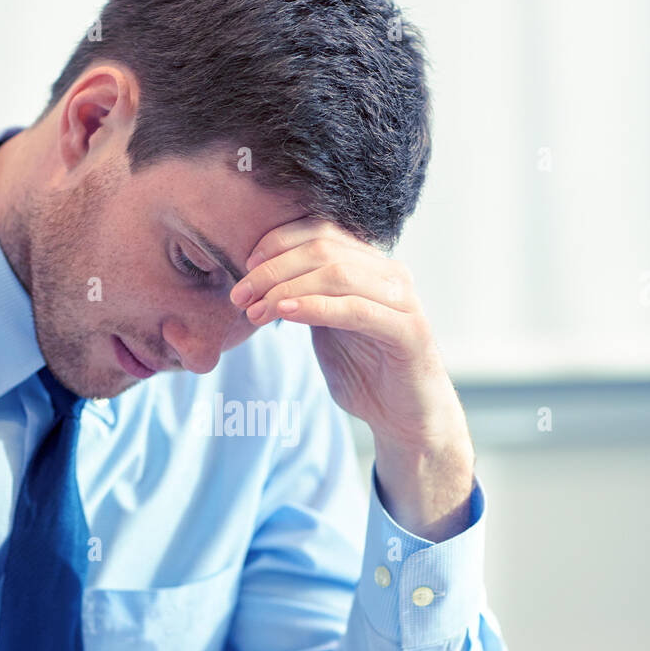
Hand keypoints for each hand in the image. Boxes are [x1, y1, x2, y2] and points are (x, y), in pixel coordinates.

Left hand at [230, 219, 474, 539]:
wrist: (405, 418)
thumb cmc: (365, 371)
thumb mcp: (326, 327)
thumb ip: (305, 297)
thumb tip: (257, 278)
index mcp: (371, 266)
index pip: (320, 231)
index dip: (277, 242)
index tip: (244, 266)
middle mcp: (390, 275)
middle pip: (324, 248)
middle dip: (273, 269)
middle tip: (240, 294)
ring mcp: (403, 301)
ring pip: (337, 274)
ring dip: (287, 288)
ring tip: (255, 310)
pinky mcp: (409, 332)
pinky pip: (356, 309)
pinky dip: (316, 307)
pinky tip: (285, 313)